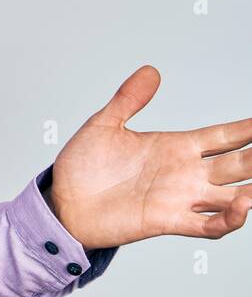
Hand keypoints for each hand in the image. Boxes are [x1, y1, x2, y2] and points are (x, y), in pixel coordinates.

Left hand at [50, 65, 251, 248]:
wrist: (63, 202)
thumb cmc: (82, 167)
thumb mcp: (104, 125)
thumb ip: (128, 99)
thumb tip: (151, 71)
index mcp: (176, 147)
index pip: (223, 136)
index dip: (248, 130)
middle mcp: (185, 173)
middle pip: (237, 164)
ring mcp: (180, 198)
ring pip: (231, 195)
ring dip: (251, 191)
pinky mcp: (167, 220)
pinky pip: (208, 225)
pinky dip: (228, 220)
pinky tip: (241, 207)